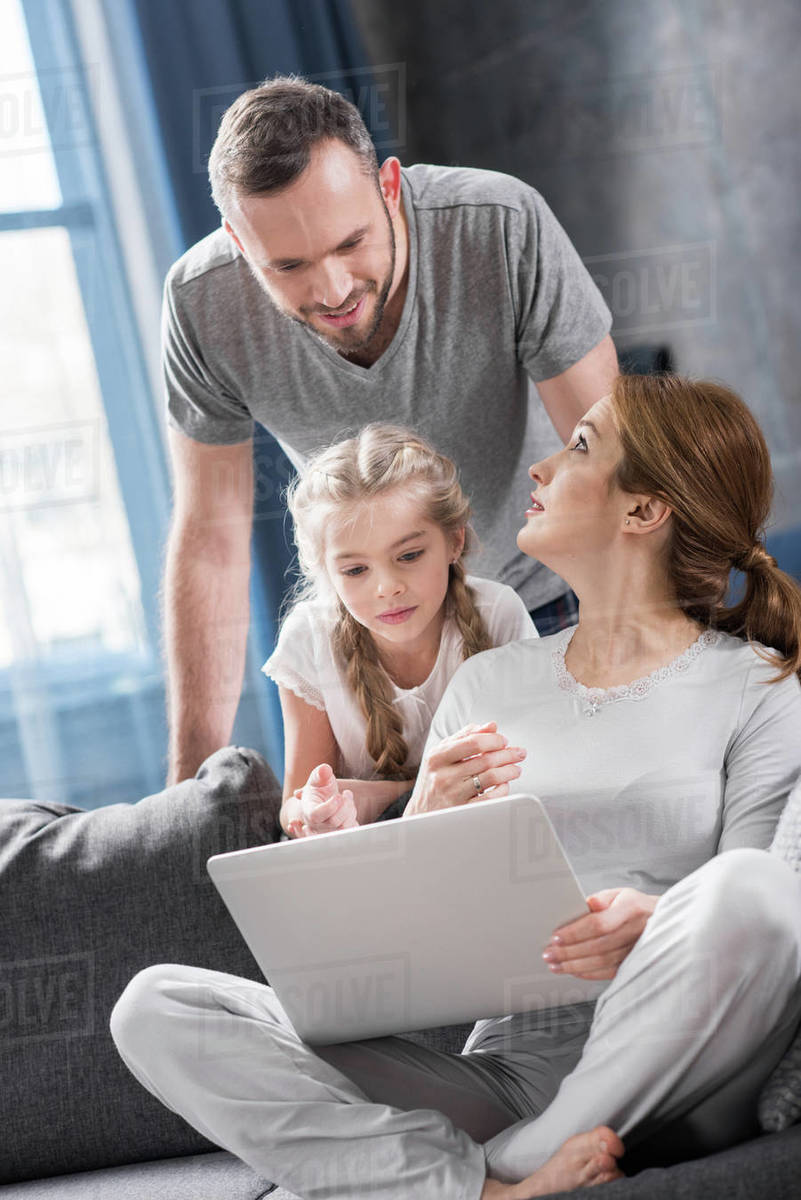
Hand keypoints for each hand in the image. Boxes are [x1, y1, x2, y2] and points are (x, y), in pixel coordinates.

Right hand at [288, 763, 358, 837]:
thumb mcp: (318, 779)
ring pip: (345, 827)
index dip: (329, 807)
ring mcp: (328, 832)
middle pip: (334, 822)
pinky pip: (352, 830)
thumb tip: (325, 769)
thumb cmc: (319, 789)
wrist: (323, 800)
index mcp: (308, 811)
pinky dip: (354, 816)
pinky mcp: (339, 835)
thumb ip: (320, 774)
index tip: (338, 796)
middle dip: (345, 805)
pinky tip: (349, 808)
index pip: (316, 815)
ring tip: (347, 799)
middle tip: (346, 794)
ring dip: (351, 810)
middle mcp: (316, 826)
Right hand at [405, 722, 526, 815]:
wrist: (422, 815)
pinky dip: (503, 789)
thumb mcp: (441, 755)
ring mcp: (454, 795)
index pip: (473, 742)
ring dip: (509, 771)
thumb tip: (491, 726)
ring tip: (515, 768)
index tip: (504, 741)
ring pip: (491, 777)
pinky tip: (504, 785)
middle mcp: (444, 776)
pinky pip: (491, 798)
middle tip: (518, 753)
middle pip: (486, 759)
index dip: (494, 740)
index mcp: (437, 757)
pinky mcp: (464, 811)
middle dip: (508, 754)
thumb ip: (465, 737)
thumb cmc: (434, 781)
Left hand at [542, 888, 659, 979]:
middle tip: (549, 953)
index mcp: (631, 908)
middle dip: (569, 951)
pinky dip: (587, 973)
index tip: (556, 936)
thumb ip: (601, 898)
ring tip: (555, 964)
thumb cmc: (636, 906)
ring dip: (574, 965)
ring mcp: (637, 951)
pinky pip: (608, 973)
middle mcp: (636, 931)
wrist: (662, 922)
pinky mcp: (634, 965)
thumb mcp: (621, 893)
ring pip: (602, 962)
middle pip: (598, 946)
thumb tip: (586, 904)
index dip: (576, 932)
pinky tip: (572, 970)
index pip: (599, 923)